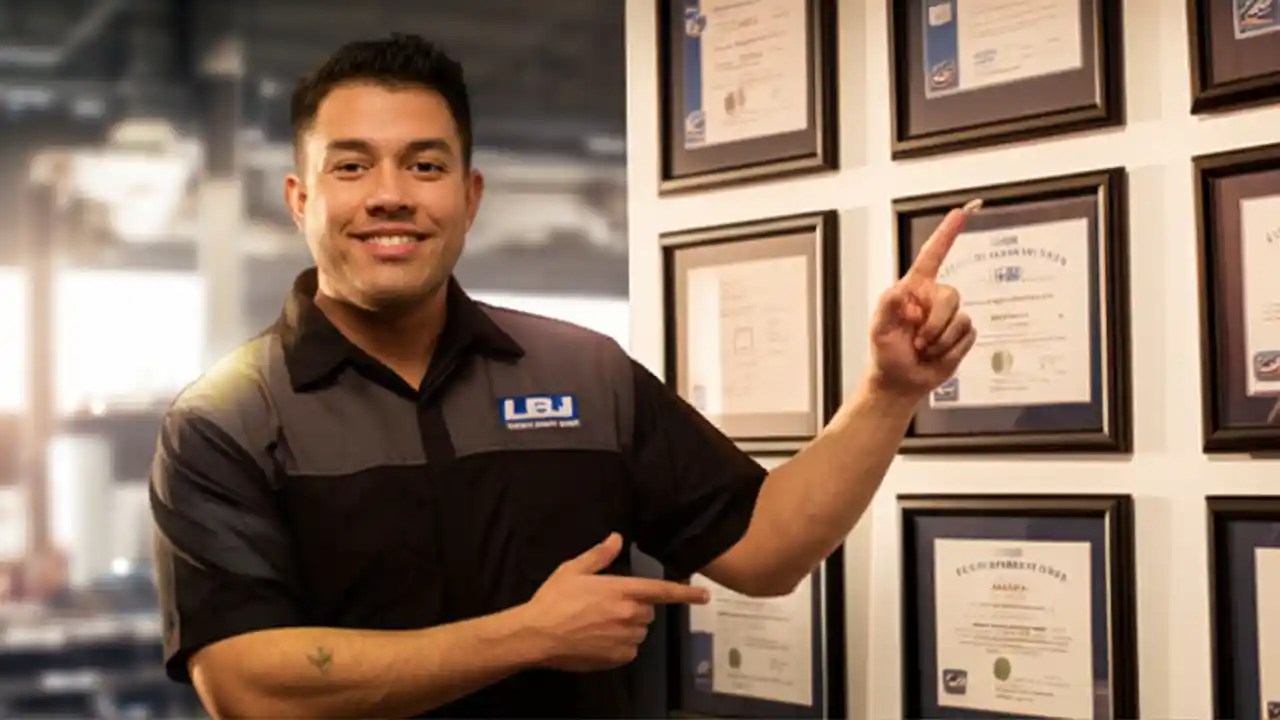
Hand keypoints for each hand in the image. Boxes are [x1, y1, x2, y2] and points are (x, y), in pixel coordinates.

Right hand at [520, 532, 709, 671]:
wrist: (537, 635)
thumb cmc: (554, 599)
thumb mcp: (574, 569)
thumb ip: (599, 555)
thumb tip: (616, 538)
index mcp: (622, 590)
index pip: (663, 591)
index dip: (686, 593)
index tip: (705, 596)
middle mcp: (629, 615)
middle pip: (648, 611)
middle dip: (635, 608)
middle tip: (608, 606)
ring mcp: (624, 639)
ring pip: (639, 632)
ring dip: (628, 627)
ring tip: (599, 623)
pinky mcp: (617, 658)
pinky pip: (629, 650)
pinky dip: (620, 645)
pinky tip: (598, 639)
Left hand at [868, 201, 980, 398]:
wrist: (900, 381)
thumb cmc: (886, 352)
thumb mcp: (879, 329)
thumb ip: (887, 307)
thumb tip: (901, 291)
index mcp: (914, 289)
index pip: (932, 255)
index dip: (947, 233)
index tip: (961, 212)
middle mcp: (934, 298)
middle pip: (951, 296)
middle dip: (935, 324)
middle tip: (917, 341)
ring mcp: (950, 316)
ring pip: (960, 320)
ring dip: (940, 341)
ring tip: (923, 350)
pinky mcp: (962, 335)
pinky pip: (967, 336)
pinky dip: (950, 350)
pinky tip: (936, 355)